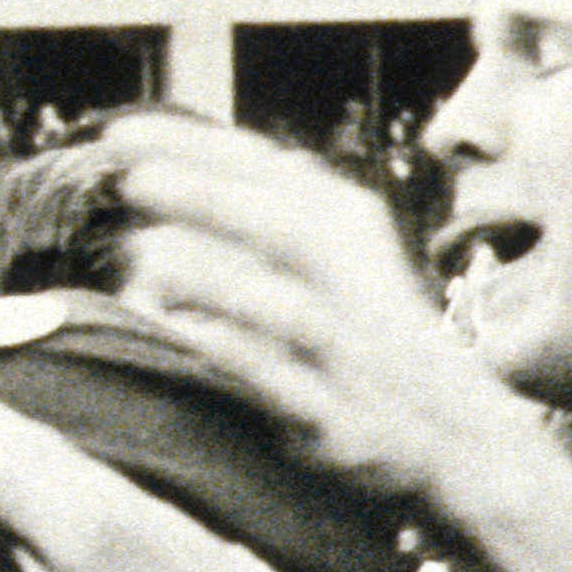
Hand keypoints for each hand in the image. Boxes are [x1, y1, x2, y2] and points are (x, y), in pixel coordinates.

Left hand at [96, 113, 543, 521]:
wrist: (455, 436)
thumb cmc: (370, 340)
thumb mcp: (334, 259)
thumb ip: (270, 212)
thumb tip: (180, 165)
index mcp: (349, 228)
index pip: (267, 172)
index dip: (193, 150)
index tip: (116, 135)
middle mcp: (356, 281)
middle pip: (280, 225)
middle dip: (203, 196)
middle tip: (125, 178)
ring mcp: (351, 354)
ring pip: (282, 304)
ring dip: (213, 276)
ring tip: (143, 255)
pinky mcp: (342, 419)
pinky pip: (282, 381)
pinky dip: (234, 354)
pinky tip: (182, 333)